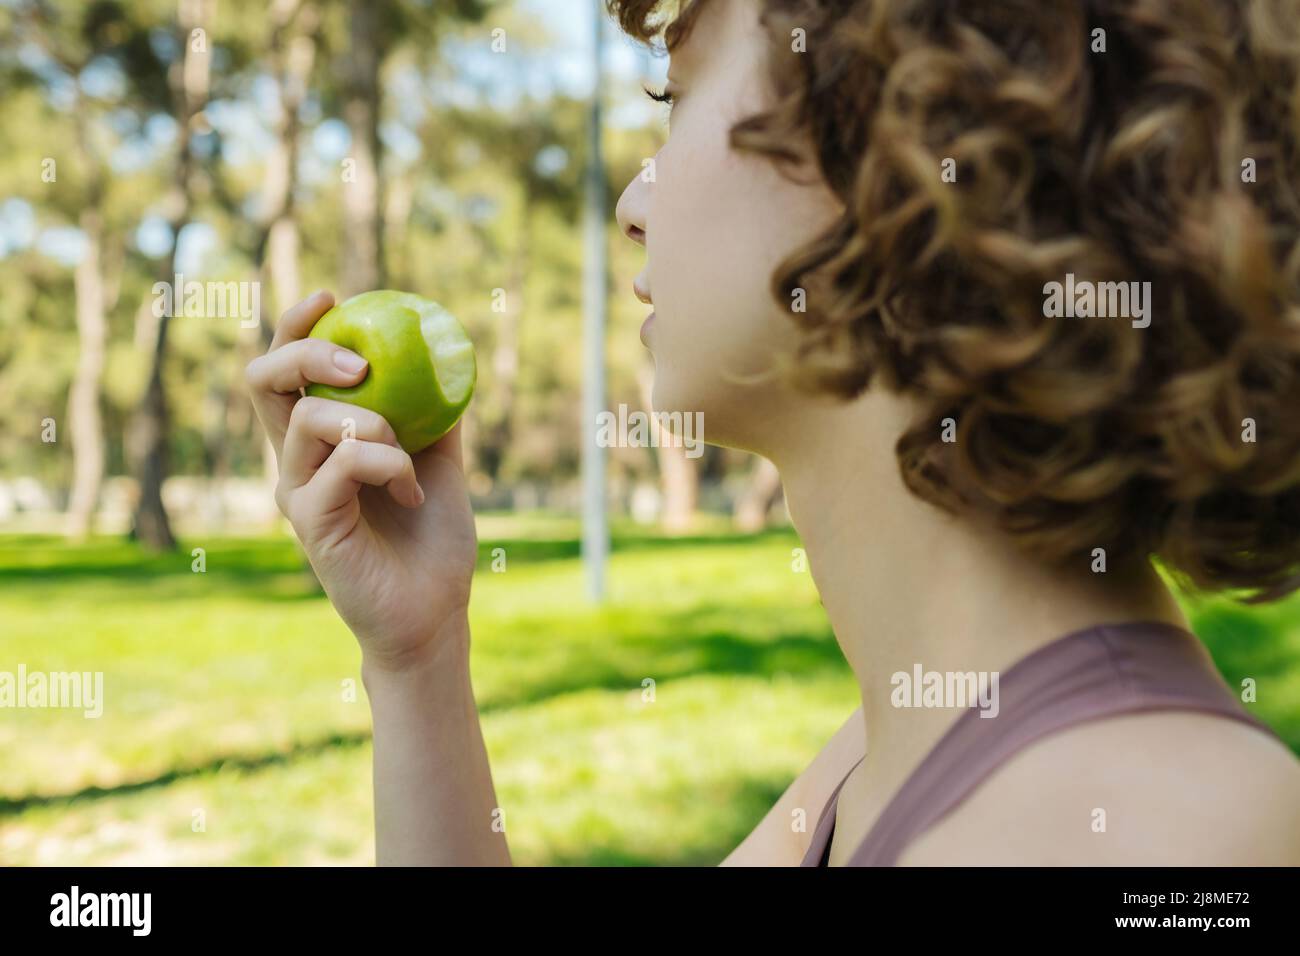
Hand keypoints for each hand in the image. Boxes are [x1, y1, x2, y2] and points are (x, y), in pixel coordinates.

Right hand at [246, 291, 477, 669]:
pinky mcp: (310, 521)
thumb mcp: (440, 461)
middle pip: (264, 381)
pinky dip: (388, 463)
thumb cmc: (433, 540)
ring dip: (374, 423)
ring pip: (309, 417)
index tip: (333, 297)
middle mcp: (295, 463)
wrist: (435, 610)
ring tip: (409, 460)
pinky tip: (412, 497)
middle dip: (307, 350)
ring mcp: (297, 492)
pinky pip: (344, 462)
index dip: (296, 326)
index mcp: (320, 444)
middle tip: (361, 361)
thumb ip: (433, 413)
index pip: (286, 372)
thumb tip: (447, 356)